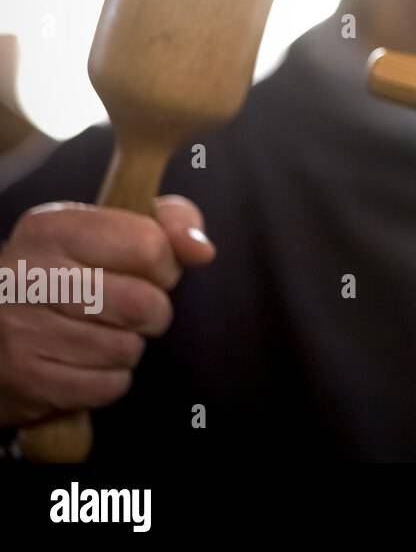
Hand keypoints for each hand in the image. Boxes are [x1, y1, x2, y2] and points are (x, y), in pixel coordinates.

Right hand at [0, 196, 214, 427]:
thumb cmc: (69, 274)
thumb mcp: (108, 230)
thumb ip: (167, 222)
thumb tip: (201, 250)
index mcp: (52, 228)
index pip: (149, 245)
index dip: (164, 264)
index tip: (147, 270)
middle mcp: (29, 276)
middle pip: (143, 304)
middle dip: (151, 312)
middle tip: (127, 308)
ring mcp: (21, 330)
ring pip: (127, 349)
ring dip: (127, 346)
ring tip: (98, 332)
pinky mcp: (25, 379)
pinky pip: (107, 386)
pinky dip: (108, 379)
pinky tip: (81, 361)